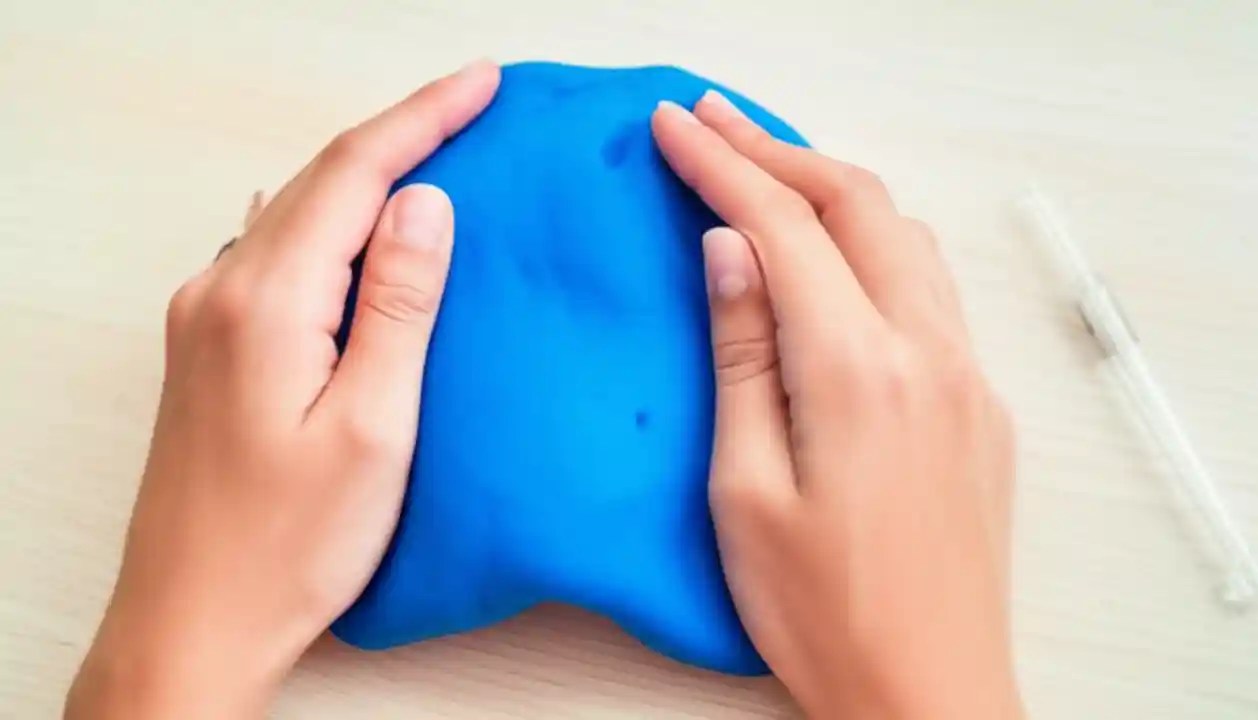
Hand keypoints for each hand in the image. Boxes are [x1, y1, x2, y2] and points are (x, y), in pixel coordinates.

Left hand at [65, 61, 499, 718]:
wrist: (192, 620)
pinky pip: (275, 251)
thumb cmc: (290, 544)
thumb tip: (425, 204)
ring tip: (433, 150)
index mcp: (265, 302)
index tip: (484, 83)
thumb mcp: (374, 428)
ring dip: (365, 172)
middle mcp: (220, 291)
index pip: (356, 174)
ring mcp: (204, 316)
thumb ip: (399, 306)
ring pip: (296, 210)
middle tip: (473, 103)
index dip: (425, 117)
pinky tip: (358, 226)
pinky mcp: (207, 346)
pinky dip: (331, 220)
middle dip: (401, 131)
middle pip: (321, 179)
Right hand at [652, 93, 1019, 718]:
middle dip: (777, 148)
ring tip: (769, 166)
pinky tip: (840, 250)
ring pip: (903, 235)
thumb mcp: (745, 491)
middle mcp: (928, 353)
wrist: (929, 691)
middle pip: (855, 204)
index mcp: (857, 371)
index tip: (672, 129)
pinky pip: (930, 285)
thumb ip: (742, 357)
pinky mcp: (981, 405)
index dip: (720, 166)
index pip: (782, 227)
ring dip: (834, 185)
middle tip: (712, 120)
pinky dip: (876, 238)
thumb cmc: (823, 614)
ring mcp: (966, 376)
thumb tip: (730, 252)